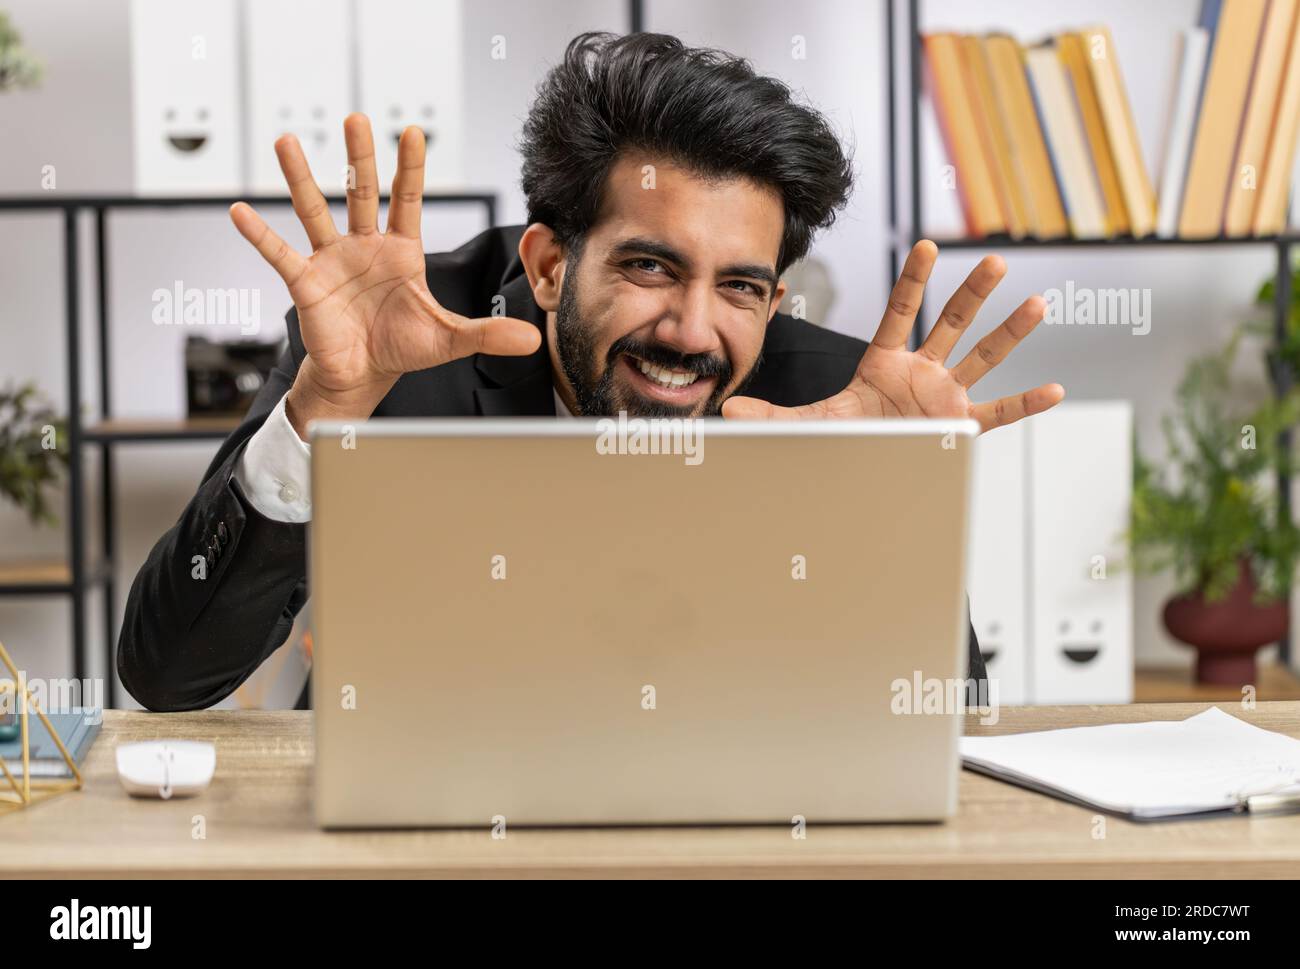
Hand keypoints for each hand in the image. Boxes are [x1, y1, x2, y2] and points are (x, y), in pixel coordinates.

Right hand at [229, 114, 540, 437]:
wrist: (364, 375)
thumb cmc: (403, 349)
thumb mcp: (451, 339)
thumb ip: (488, 333)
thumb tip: (533, 337)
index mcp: (401, 252)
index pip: (407, 200)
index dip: (410, 167)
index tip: (412, 131)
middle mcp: (365, 247)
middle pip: (361, 192)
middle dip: (360, 157)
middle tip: (356, 119)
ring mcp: (333, 260)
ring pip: (315, 210)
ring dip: (301, 177)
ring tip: (287, 140)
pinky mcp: (306, 282)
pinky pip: (279, 253)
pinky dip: (259, 234)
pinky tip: (240, 210)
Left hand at [722, 240, 1063, 431]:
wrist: (865, 469)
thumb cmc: (845, 438)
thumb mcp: (808, 424)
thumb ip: (771, 416)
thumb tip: (726, 414)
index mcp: (886, 362)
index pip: (901, 312)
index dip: (912, 280)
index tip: (925, 244)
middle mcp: (922, 371)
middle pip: (951, 323)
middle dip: (972, 293)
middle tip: (994, 258)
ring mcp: (945, 395)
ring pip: (982, 357)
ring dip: (1009, 332)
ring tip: (1038, 303)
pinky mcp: (960, 426)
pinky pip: (998, 413)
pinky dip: (1026, 405)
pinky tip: (1055, 390)